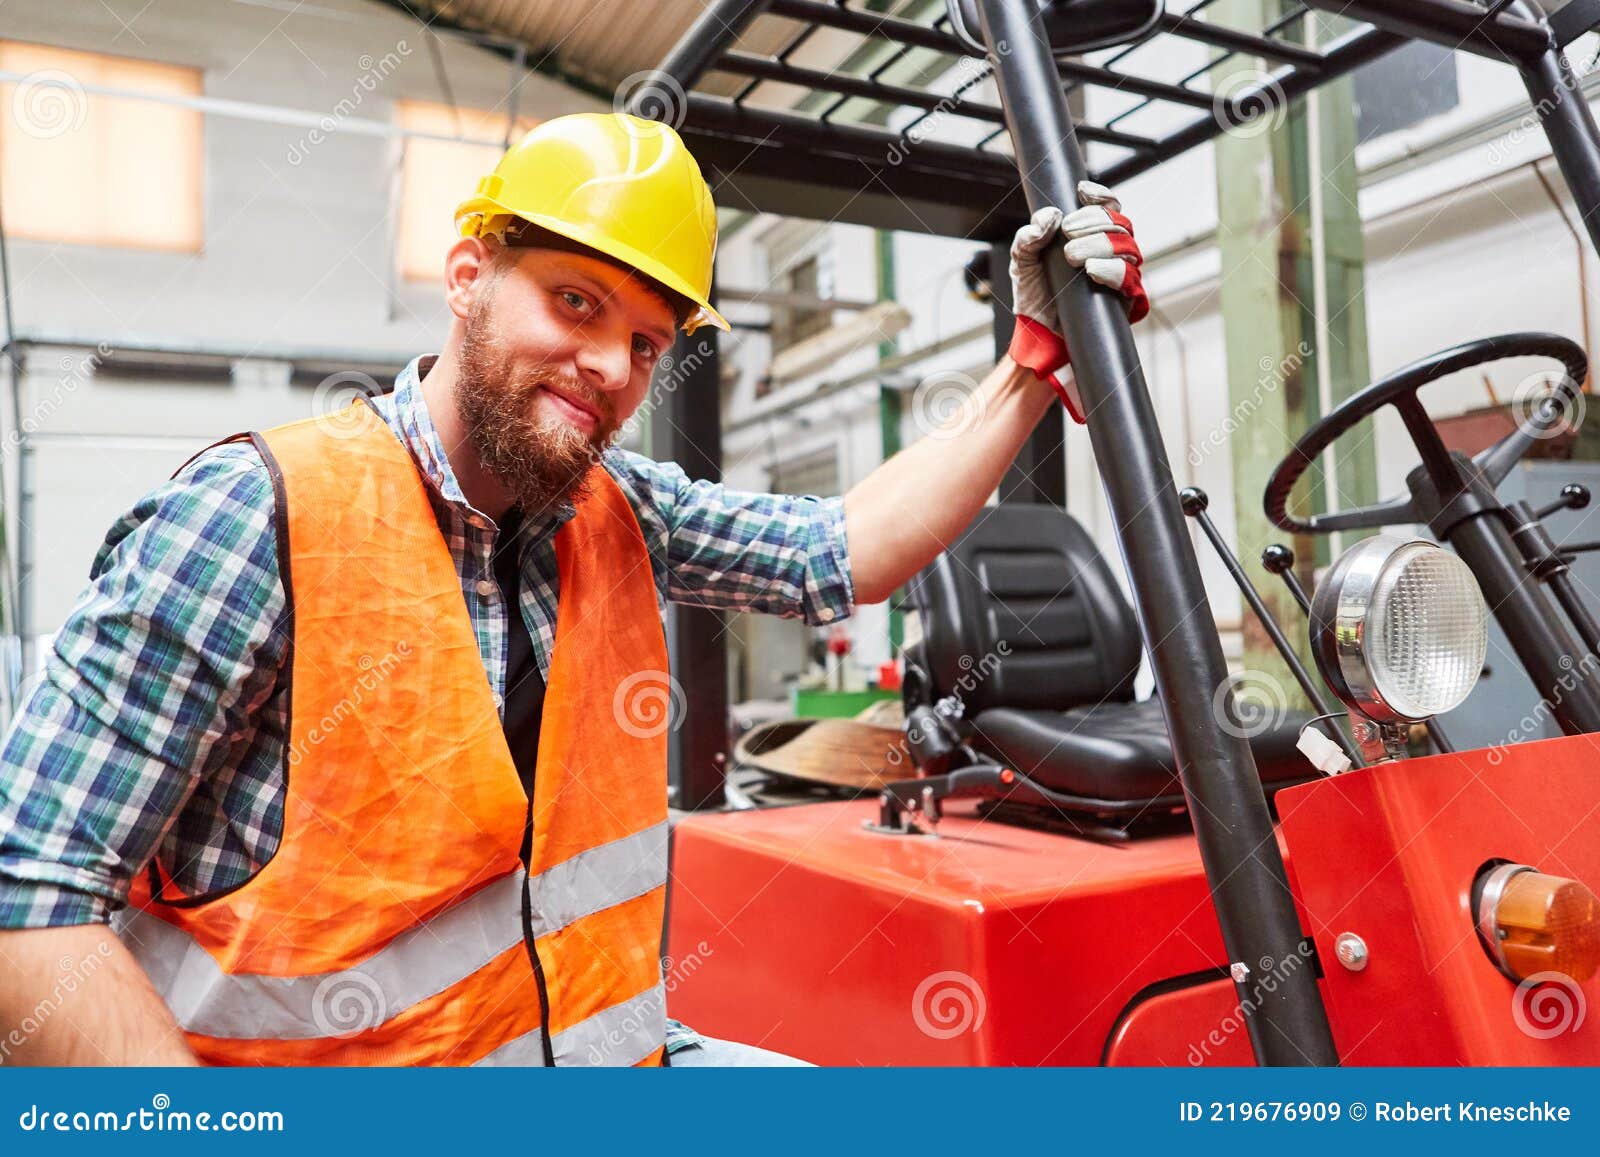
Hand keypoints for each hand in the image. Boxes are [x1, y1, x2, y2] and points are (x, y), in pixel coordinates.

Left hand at [1007, 180, 1147, 422]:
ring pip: (1128, 247)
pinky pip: (1130, 279)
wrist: (1038, 335)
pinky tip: (1092, 269)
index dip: (1100, 196)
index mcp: (1091, 236)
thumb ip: (1028, 237)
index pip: (1109, 207)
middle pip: (1119, 224)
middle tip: (1067, 233)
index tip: (1082, 193)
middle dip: (1093, 222)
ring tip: (1072, 255)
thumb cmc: (1035, 296)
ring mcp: (1120, 275)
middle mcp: (1111, 252)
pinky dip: (1112, 270)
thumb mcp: (1022, 262)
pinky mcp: (1124, 300)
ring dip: (1100, 244)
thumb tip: (1049, 216)